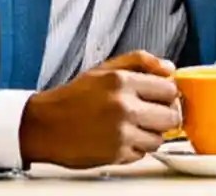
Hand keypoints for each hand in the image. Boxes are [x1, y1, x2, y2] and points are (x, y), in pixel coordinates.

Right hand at [19, 50, 180, 167]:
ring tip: (134, 127)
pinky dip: (136, 148)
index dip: (168, 94)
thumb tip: (170, 68)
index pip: (170, 90)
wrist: (44, 126)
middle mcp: (124, 107)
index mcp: (122, 82)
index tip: (161, 97)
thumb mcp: (105, 69)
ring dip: (151, 134)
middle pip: (171, 116)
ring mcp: (121, 133)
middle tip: (152, 114)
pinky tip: (121, 138)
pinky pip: (142, 153)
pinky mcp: (115, 154)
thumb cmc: (73, 98)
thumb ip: (140, 61)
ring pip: (160, 138)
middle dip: (164, 115)